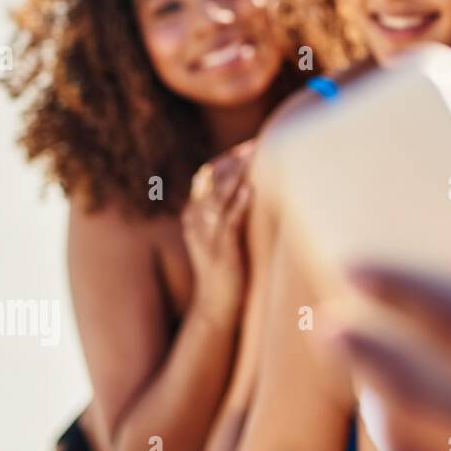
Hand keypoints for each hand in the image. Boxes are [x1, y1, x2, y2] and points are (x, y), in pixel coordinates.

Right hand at [182, 139, 255, 327]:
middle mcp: (196, 221)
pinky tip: (251, 189)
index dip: (227, 159)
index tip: (249, 144)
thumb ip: (228, 211)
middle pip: (212, 181)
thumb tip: (249, 185)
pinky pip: (228, 223)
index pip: (207, 176)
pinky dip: (238, 204)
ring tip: (252, 157)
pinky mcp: (221, 251)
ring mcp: (207, 236)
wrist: (216, 306)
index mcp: (195, 214)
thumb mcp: (221, 234)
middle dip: (234, 161)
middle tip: (255, 144)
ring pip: (218, 198)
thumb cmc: (226, 267)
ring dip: (236, 176)